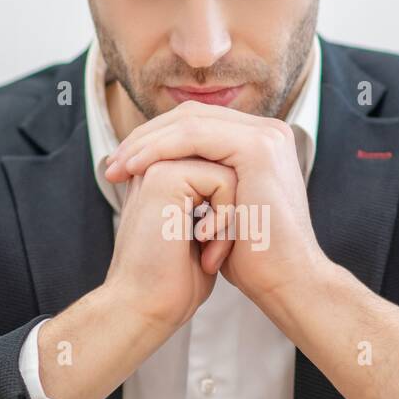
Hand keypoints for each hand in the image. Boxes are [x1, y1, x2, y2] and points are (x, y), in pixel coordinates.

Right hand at [102, 155, 237, 330]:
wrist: (145, 308)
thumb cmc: (172, 283)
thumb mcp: (201, 235)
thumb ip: (213, 204)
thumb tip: (247, 188)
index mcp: (161, 178)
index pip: (220, 170)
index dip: (228, 209)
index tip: (207, 249)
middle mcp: (157, 167)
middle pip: (226, 167)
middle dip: (230, 209)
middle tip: (210, 250)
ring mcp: (157, 167)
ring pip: (228, 172)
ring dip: (229, 216)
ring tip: (209, 249)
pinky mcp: (164, 177)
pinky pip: (224, 180)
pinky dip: (225, 217)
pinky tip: (204, 244)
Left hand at [103, 102, 327, 304]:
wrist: (286, 282)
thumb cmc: (254, 259)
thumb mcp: (222, 212)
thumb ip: (203, 184)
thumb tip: (161, 174)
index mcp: (261, 143)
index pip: (197, 124)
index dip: (156, 139)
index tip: (122, 164)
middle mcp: (269, 132)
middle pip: (191, 116)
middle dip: (145, 137)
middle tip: (112, 164)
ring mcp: (266, 136)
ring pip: (189, 122)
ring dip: (146, 142)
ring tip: (117, 167)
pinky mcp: (258, 148)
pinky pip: (194, 136)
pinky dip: (160, 148)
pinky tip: (136, 167)